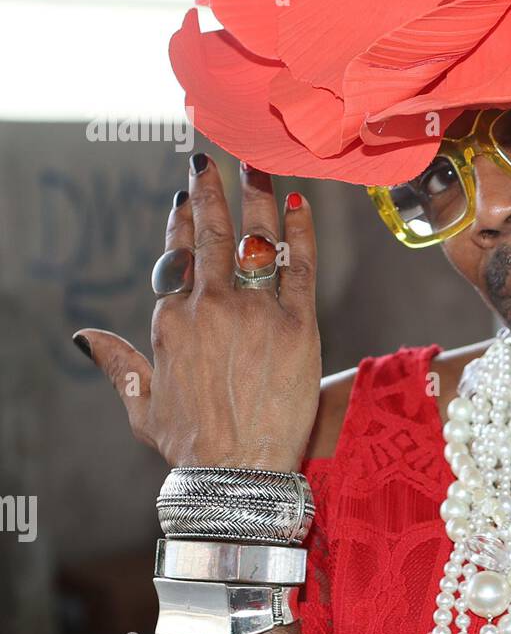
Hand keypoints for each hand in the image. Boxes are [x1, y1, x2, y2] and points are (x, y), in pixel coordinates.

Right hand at [73, 154, 321, 471]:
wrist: (237, 474)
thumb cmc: (190, 447)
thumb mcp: (142, 405)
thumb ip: (119, 364)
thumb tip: (87, 338)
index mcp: (171, 322)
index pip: (177, 258)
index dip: (183, 222)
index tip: (186, 194)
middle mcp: (209, 307)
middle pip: (213, 235)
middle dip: (213, 192)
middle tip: (215, 159)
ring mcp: (254, 312)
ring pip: (255, 241)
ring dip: (256, 197)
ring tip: (258, 164)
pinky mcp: (297, 325)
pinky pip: (300, 266)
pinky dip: (300, 232)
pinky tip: (300, 204)